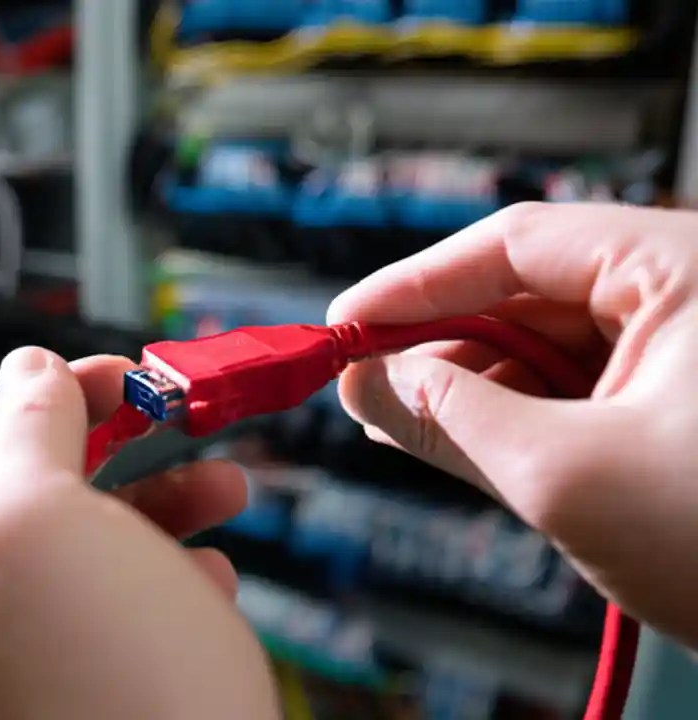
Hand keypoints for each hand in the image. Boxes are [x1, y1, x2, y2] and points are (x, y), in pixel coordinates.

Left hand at [0, 348, 278, 718]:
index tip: (96, 373)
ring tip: (224, 491)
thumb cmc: (97, 686)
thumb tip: (27, 370)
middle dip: (108, 448)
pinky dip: (179, 579)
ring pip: (95, 553)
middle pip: (31, 502)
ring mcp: (41, 669)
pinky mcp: (110, 694)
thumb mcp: (39, 523)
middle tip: (167, 413)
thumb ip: (23, 433)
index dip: (20, 403)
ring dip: (163, 503)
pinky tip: (215, 581)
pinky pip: (137, 614)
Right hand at [328, 202, 697, 646]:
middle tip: (362, 385)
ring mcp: (691, 348)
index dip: (417, 282)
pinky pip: (583, 385)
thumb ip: (451, 418)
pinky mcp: (685, 400)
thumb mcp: (568, 478)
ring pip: (551, 341)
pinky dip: (518, 413)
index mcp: (688, 269)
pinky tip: (461, 437)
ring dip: (474, 382)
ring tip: (402, 421)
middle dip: (440, 339)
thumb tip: (364, 383)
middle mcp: (692, 292)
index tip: (343, 322)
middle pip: (532, 290)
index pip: (521, 242)